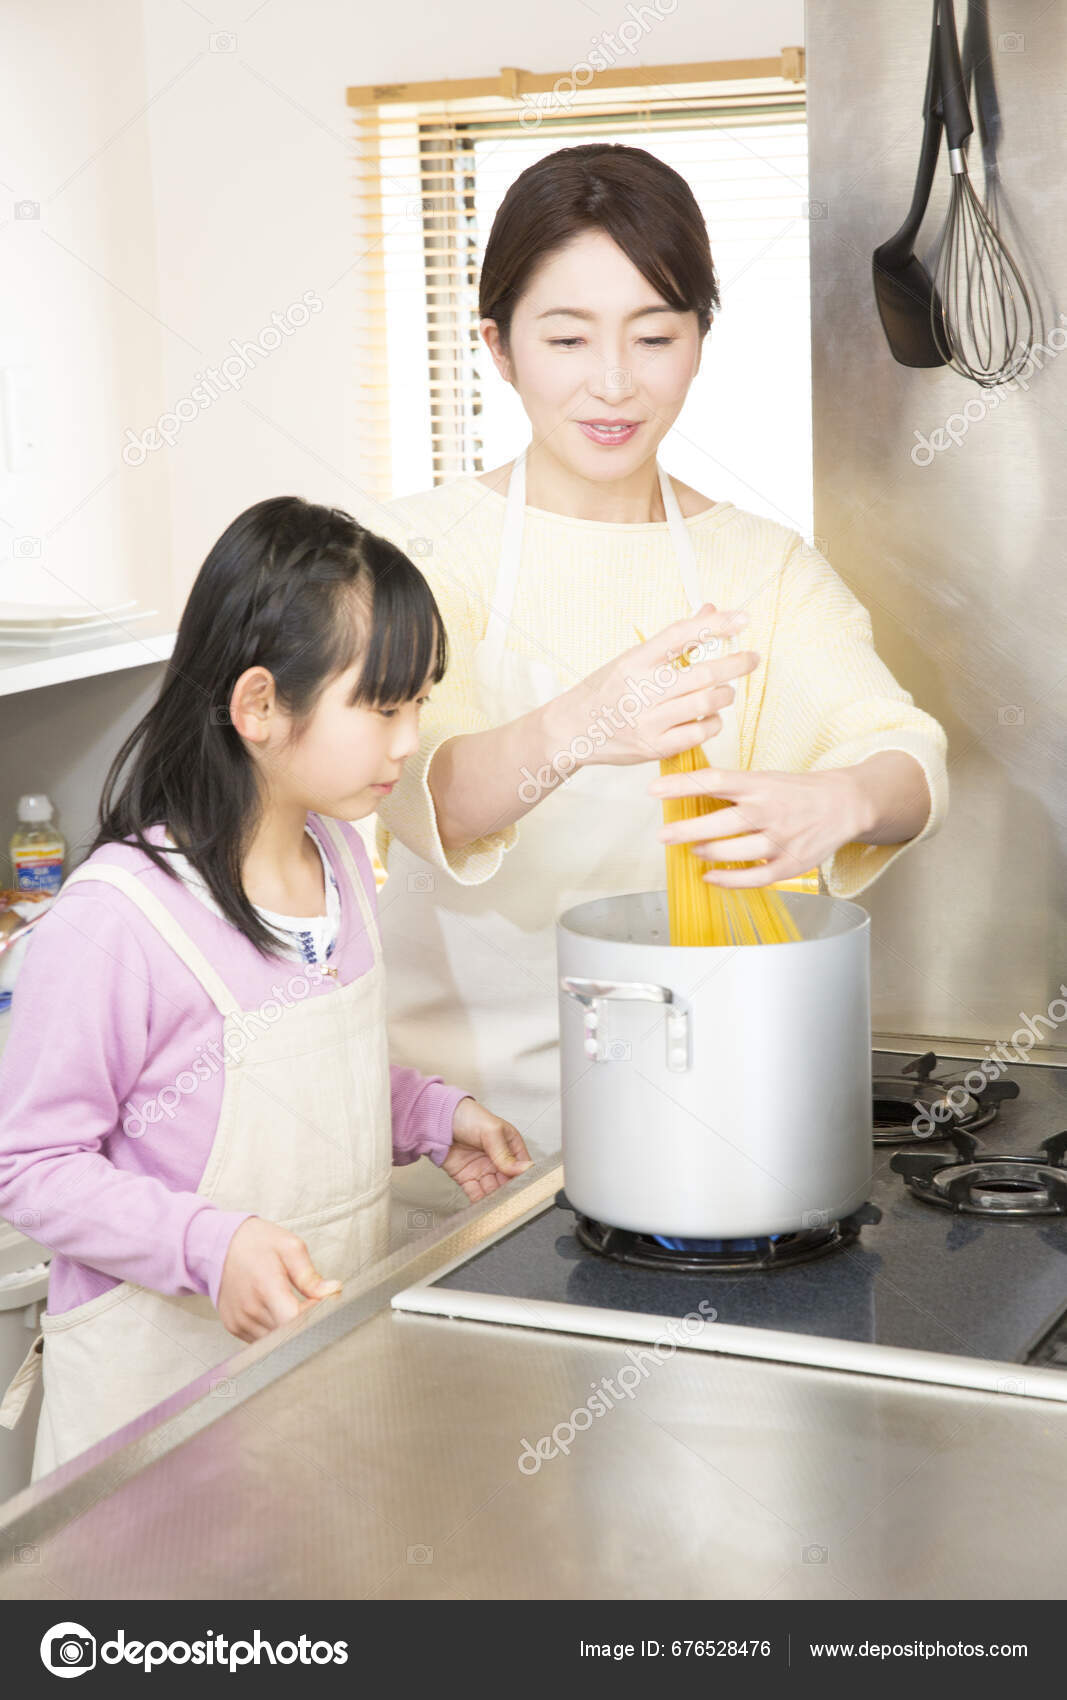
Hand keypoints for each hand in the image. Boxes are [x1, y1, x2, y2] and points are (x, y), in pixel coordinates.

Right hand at [217, 1217, 341, 1342]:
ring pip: (276, 1341)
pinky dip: (274, 1331)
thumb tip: (333, 1291)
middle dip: (306, 1323)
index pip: (294, 1320)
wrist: (220, 1245)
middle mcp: (250, 1308)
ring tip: (292, 1306)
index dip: (313, 1317)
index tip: (320, 1304)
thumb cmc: (257, 1243)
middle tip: (311, 1304)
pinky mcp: (234, 1327)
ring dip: (290, 1330)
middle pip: (288, 1334)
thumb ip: (310, 1275)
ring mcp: (240, 1321)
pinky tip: (276, 1312)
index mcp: (266, 1286)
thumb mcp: (290, 1248)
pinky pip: (261, 1340)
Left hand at [441, 1096, 532, 1200]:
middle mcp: (498, 1160)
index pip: (522, 1166)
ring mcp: (483, 1170)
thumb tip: (522, 1169)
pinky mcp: (467, 1179)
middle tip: (512, 1202)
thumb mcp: (491, 1131)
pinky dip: (480, 1203)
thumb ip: (505, 1153)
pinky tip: (484, 1207)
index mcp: (509, 1145)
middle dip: (510, 1192)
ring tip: (498, 1207)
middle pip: (509, 1182)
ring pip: (493, 1191)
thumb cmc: (466, 1116)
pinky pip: (476, 1194)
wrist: (437, 1119)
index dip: (524, 1178)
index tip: (525, 1189)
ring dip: (496, 1200)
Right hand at [544, 604, 758, 770]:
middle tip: (750, 659)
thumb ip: (675, 639)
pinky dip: (713, 723)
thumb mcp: (633, 659)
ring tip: (724, 691)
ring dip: (724, 694)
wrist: (571, 730)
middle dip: (735, 664)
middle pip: (703, 673)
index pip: (680, 635)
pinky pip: (699, 733)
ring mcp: (647, 721)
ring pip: (706, 703)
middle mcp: (640, 690)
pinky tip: (710, 717)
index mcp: (635, 661)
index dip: (715, 625)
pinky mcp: (654, 747)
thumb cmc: (605, 690)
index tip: (742, 619)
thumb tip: (711, 610)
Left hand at [650, 765, 868, 887]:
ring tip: (693, 850)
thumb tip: (685, 792)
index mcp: (760, 784)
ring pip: (735, 852)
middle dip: (686, 830)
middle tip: (662, 835)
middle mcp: (770, 810)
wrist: (846, 803)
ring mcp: (782, 839)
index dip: (682, 786)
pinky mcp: (791, 863)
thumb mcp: (765, 778)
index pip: (714, 781)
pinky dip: (728, 880)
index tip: (654, 790)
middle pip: (721, 822)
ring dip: (707, 853)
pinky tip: (710, 877)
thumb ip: (731, 787)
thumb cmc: (797, 792)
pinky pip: (754, 877)